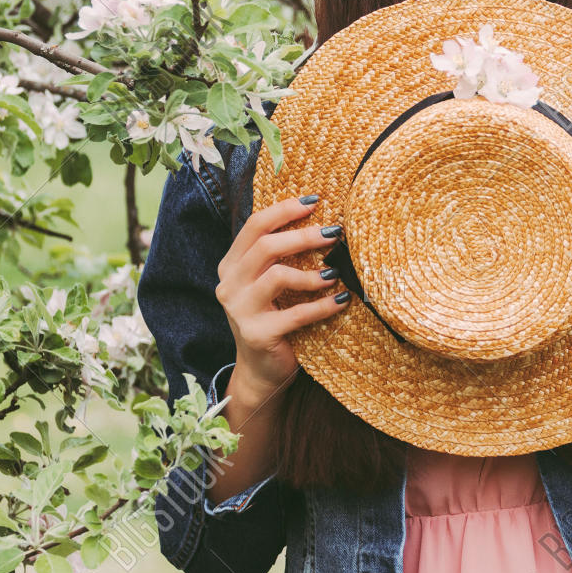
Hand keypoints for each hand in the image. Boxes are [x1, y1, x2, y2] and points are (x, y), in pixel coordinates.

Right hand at [215, 194, 350, 405]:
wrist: (260, 370)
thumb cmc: (272, 318)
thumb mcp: (268, 283)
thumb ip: (279, 256)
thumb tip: (320, 220)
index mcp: (231, 265)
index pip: (254, 226)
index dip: (284, 210)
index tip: (314, 202)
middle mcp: (229, 285)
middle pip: (266, 246)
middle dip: (304, 236)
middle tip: (335, 233)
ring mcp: (240, 310)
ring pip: (278, 276)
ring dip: (313, 273)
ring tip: (336, 274)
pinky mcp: (258, 334)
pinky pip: (296, 313)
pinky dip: (323, 305)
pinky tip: (342, 300)